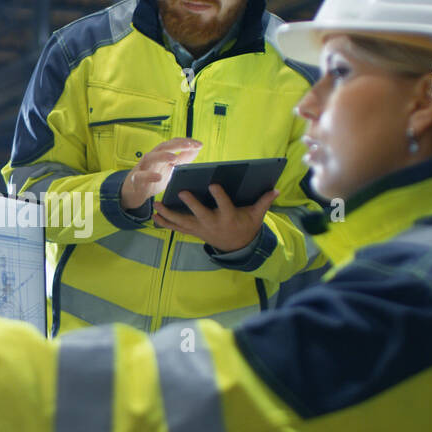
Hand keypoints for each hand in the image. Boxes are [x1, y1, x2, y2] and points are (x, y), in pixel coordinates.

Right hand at [120, 137, 202, 209]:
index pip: (173, 143)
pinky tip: (158, 177)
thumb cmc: (154, 177)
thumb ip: (183, 158)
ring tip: (174, 158)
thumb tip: (197, 147)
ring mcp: (143, 168)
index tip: (199, 144)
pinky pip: (141, 176)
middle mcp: (152, 158)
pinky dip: (149, 176)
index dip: (185, 142)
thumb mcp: (171, 167)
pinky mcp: (137, 180)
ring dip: (162, 156)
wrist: (135, 191)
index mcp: (160, 154)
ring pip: (150, 157)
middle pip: (163, 147)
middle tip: (189, 145)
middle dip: (177, 145)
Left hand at [152, 184, 278, 252]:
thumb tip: (276, 190)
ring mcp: (202, 229)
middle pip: (200, 215)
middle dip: (191, 204)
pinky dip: (166, 223)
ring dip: (170, 214)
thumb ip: (264, 202)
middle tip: (182, 192)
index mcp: (229, 217)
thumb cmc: (246, 227)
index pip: (224, 205)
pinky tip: (154, 216)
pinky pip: (178, 229)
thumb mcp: (257, 216)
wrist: (237, 247)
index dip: (219, 195)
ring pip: (184, 223)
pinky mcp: (194, 232)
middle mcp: (213, 224)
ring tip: (157, 205)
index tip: (213, 184)